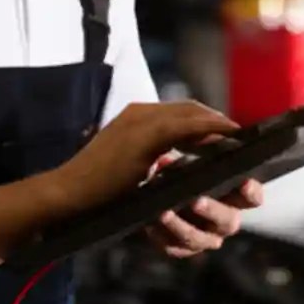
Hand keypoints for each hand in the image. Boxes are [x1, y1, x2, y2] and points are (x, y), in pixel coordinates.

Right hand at [52, 102, 237, 212]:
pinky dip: (208, 130)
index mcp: (134, 118)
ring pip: (190, 114)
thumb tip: (170, 162)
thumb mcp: (126, 165)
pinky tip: (224, 141)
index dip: (203, 120)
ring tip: (236, 138)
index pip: (177, 112)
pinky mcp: (143, 136)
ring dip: (216, 123)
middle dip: (214, 120)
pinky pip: (186, 127)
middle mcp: (138, 113)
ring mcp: (140, 122)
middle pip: (188, 108)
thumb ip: (148, 157)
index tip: (224, 132)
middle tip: (236, 134)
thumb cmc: (94, 188)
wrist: (66, 195)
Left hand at [145, 155, 263, 258]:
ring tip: (165, 213)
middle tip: (197, 200)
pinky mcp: (183, 248)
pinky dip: (162, 236)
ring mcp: (205, 237)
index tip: (244, 182)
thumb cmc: (186, 172)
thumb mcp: (194, 159)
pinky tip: (150, 224)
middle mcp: (225, 221)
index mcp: (235, 197)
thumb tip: (191, 148)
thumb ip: (198, 150)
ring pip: (199, 239)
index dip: (252, 192)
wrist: (162, 194)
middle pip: (229, 221)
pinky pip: (175, 247)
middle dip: (213, 211)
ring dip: (181, 227)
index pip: (253, 197)